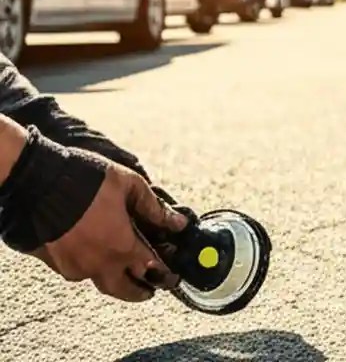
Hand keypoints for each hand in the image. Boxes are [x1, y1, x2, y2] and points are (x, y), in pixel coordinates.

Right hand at [32, 160, 187, 301]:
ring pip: (98, 282)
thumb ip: (154, 208)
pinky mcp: (54, 262)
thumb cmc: (87, 181)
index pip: (150, 270)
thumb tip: (177, 223)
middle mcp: (97, 264)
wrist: (39, 182)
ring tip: (122, 274)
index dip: (163, 274)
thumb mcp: (130, 186)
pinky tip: (94, 257)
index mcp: (122, 247)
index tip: (170, 277)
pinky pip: (77, 272)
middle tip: (148, 290)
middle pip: (123, 289)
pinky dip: (89, 268)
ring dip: (113, 281)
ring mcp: (73, 266)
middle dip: (138, 291)